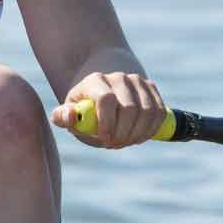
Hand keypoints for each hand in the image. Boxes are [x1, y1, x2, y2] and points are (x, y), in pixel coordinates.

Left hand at [50, 71, 165, 147]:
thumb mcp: (69, 112)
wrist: (102, 90)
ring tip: (123, 141)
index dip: (107, 123)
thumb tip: (70, 115)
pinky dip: (150, 130)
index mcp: (94, 81)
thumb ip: (63, 116)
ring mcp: (136, 81)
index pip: (106, 99)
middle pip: (130, 108)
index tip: (104, 140)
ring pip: (147, 112)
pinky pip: (159, 113)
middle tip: (113, 145)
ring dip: (138, 134)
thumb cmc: (84, 107)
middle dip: (123, 133)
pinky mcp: (151, 88)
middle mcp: (117, 77)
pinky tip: (137, 137)